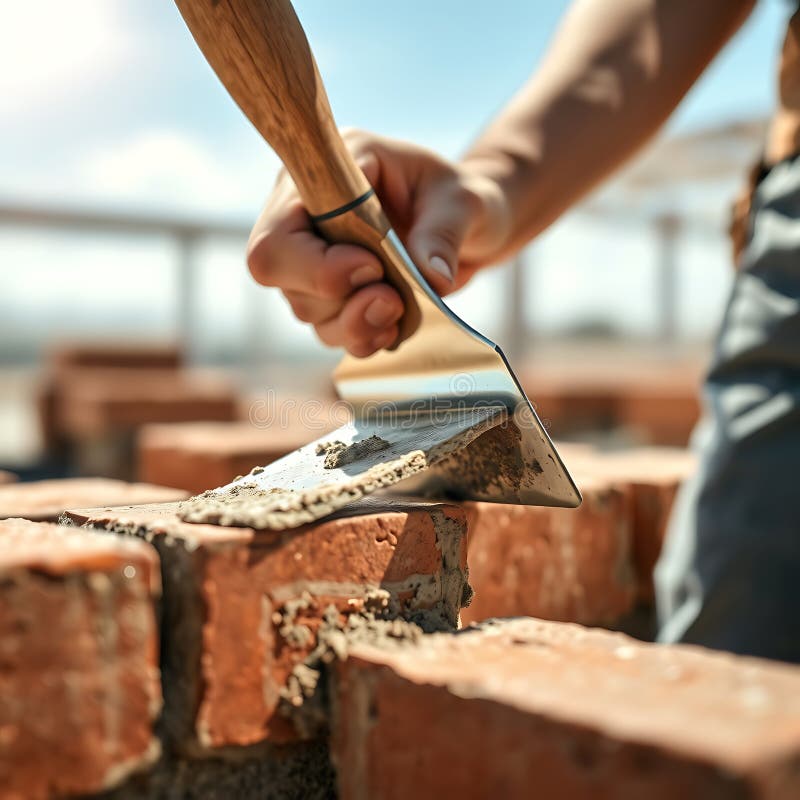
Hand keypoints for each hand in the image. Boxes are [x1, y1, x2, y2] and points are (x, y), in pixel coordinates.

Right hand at [246, 130, 507, 357]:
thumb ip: (444, 233)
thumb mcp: (465, 202)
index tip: (372, 267)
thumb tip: (431, 279)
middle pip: (276, 271)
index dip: (315, 262)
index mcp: (331, 170)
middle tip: (392, 299)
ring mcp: (313, 255)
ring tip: (400, 310)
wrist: (471, 227)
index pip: (279, 228)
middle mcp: (307, 211)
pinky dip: (363, 337)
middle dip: (338, 299)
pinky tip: (392, 326)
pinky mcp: (331, 292)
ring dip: (355, 322)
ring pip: (305, 308)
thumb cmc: (463, 198)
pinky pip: (330, 330)